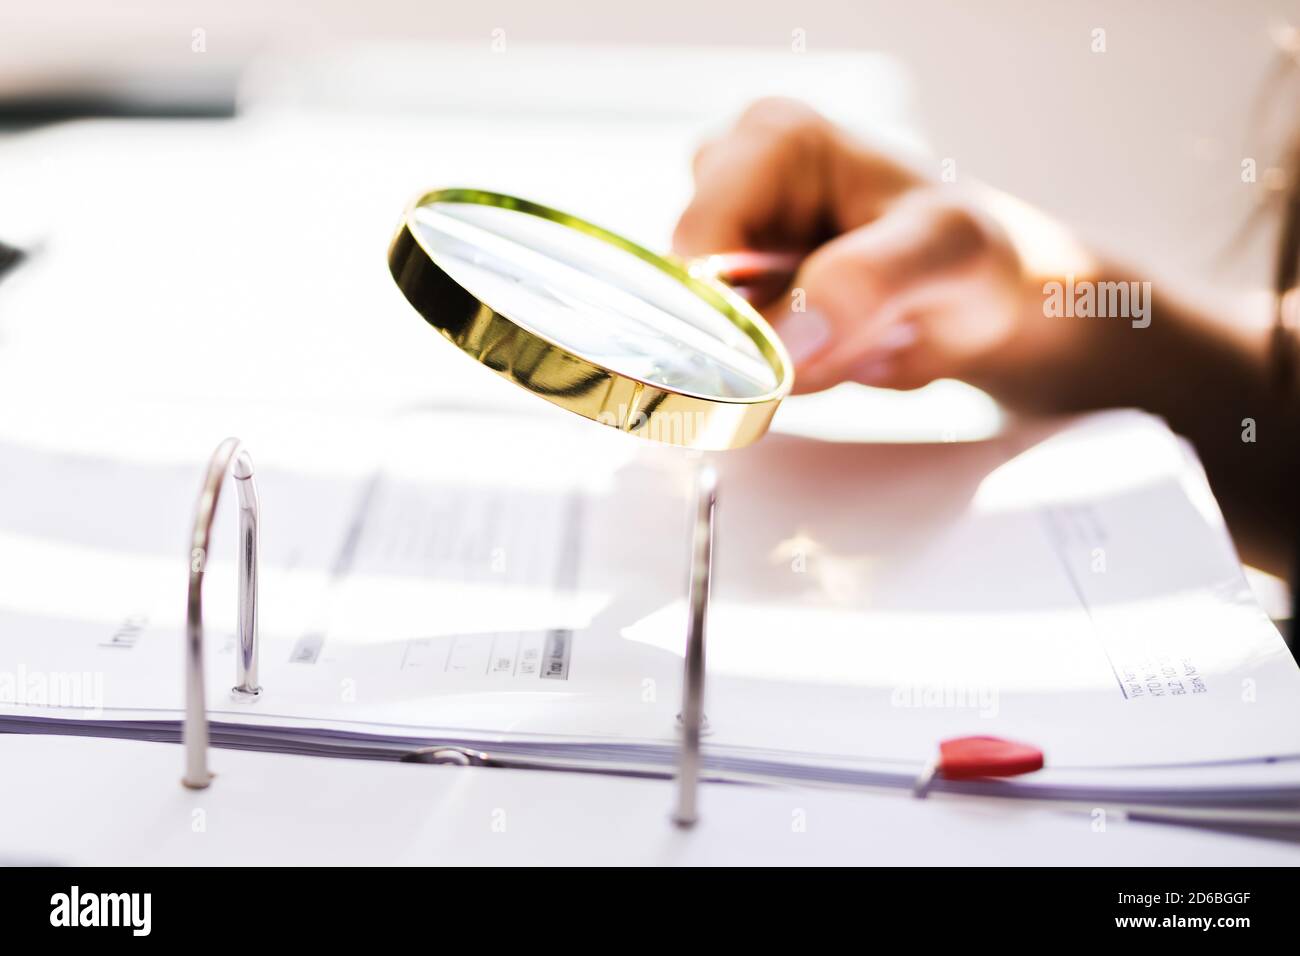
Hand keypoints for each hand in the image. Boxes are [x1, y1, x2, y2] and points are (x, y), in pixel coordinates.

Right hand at [673, 98, 1029, 393]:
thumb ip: (868, 282)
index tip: (803, 345)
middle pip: (694, 293)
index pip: (698, 241)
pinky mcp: (733, 289)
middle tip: (855, 330)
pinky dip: (784, 369)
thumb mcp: (945, 253)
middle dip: (771, 336)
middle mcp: (732, 177)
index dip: (735, 310)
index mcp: (773, 138)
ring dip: (783, 357)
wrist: (981, 297)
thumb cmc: (969, 252)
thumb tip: (783, 336)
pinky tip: (835, 343)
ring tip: (855, 331)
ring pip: (710, 333)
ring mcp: (727, 236)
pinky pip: (729, 355)